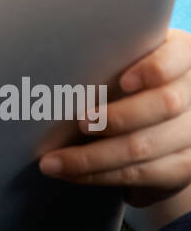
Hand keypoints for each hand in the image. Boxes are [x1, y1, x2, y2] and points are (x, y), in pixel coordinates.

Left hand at [38, 28, 190, 206]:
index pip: (178, 57)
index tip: (123, 81)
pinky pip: (139, 175)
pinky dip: (98, 175)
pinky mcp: (182, 167)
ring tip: (53, 161)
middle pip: (164, 105)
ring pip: (144, 146)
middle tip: (79, 122)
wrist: (151, 124)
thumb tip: (54, 61)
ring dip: (91, 157)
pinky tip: (70, 174)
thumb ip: (108, 56)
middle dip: (117, 117)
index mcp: (183, 55)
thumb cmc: (124, 77)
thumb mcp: (123, 59)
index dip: (154, 70)